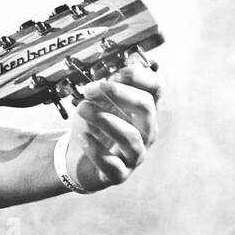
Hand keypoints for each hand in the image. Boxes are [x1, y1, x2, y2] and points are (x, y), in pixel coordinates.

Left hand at [65, 54, 162, 191]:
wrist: (77, 160)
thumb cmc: (92, 126)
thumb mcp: (97, 101)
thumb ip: (106, 83)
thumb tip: (118, 59)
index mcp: (144, 110)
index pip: (157, 88)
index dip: (140, 76)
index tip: (116, 70)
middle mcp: (146, 131)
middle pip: (147, 108)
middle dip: (118, 93)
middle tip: (90, 88)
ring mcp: (135, 155)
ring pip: (131, 137)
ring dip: (104, 119)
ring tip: (82, 109)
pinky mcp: (118, 175)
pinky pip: (113, 165)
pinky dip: (96, 150)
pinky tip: (83, 137)